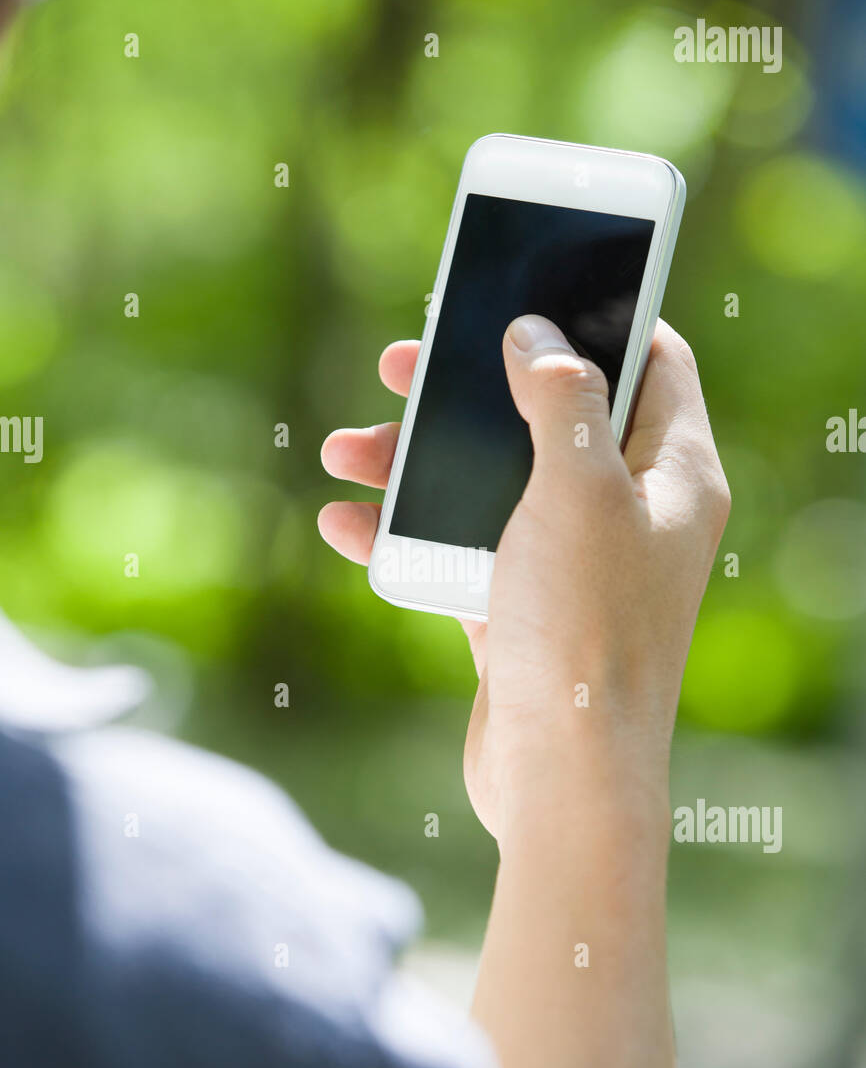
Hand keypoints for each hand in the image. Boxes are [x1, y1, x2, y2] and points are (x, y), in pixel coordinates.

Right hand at [318, 317, 729, 844]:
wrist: (561, 779)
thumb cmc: (588, 632)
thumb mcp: (579, 491)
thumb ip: (560, 401)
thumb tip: (537, 336)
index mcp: (674, 476)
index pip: (654, 363)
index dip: (600, 316)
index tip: (532, 288)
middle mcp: (629, 514)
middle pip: (552, 416)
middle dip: (474, 385)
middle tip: (408, 360)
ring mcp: (572, 565)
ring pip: (491, 482)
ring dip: (418, 462)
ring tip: (347, 449)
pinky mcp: (521, 610)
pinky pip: (459, 550)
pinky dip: (406, 535)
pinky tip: (348, 525)